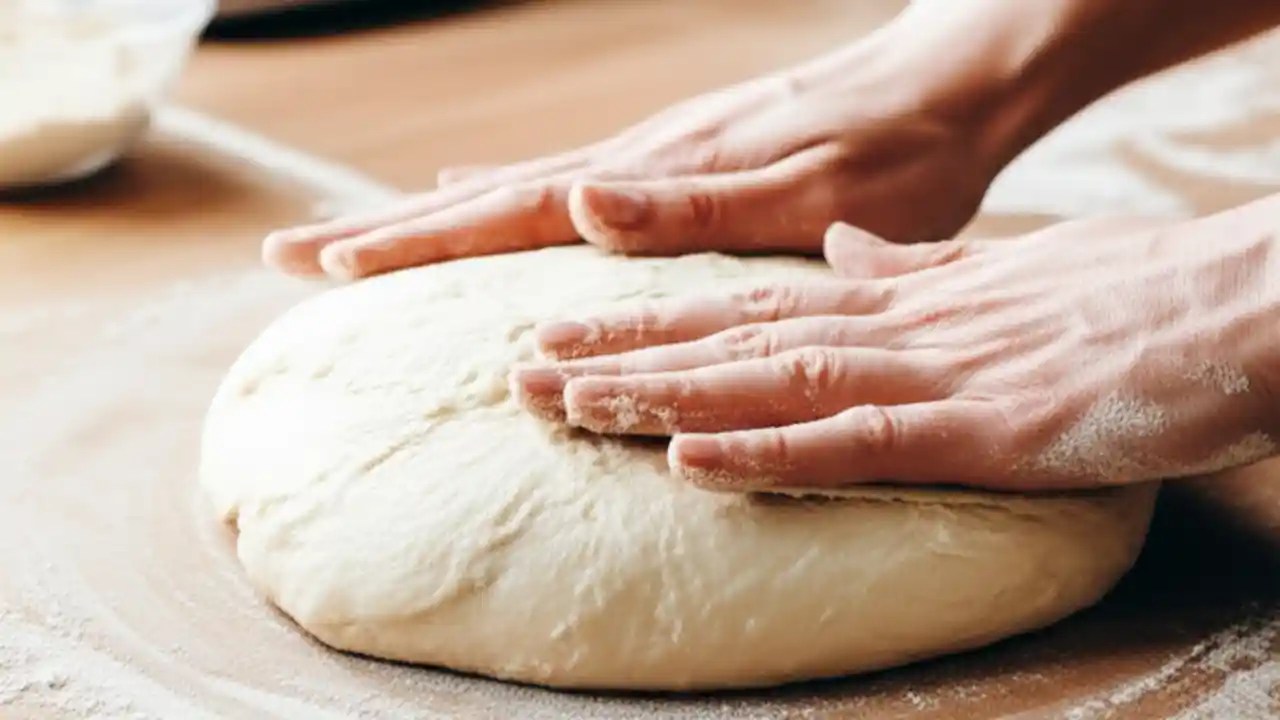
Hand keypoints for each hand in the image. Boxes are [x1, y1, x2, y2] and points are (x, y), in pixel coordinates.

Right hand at [262, 28, 996, 279]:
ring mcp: (654, 158)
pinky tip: (488, 191)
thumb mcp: (804, 193)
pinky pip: (568, 184)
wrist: (949, 85)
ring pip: (518, 191)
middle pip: (487, 198)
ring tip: (363, 239)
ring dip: (433, 218)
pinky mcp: (681, 161)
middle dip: (388, 231)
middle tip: (292, 256)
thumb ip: (690, 206)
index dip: (414, 242)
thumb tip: (573, 199)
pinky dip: (509, 193)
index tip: (323, 262)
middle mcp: (636, 164)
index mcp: (650, 180)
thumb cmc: (896, 152)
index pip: (505, 212)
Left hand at [510, 205, 1279, 491]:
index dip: (655, 321)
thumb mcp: (1002, 276)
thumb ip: (911, 273)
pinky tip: (692, 458)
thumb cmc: (1132, 298)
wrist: (1242, 302)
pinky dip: (770, 451)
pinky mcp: (984, 428)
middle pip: (734, 340)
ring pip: (769, 382)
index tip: (575, 328)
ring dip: (665, 394)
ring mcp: (934, 377)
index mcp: (899, 303)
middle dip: (623, 352)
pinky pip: (858, 442)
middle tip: (523, 363)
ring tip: (569, 398)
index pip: (751, 310)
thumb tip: (842, 261)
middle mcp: (896, 331)